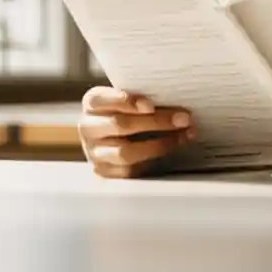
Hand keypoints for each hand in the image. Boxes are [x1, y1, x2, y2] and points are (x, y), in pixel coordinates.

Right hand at [79, 86, 195, 177]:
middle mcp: (88, 128)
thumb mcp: (131, 100)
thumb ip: (144, 99)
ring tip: (182, 136)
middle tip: (183, 118)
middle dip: (155, 122)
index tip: (150, 105)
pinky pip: (129, 170)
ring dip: (159, 144)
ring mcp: (95, 152)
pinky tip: (172, 150)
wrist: (116, 139)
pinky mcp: (105, 172)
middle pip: (119, 125)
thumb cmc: (129, 112)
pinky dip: (154, 160)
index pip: (100, 99)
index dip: (125, 101)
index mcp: (93, 103)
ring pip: (125, 152)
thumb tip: (175, 102)